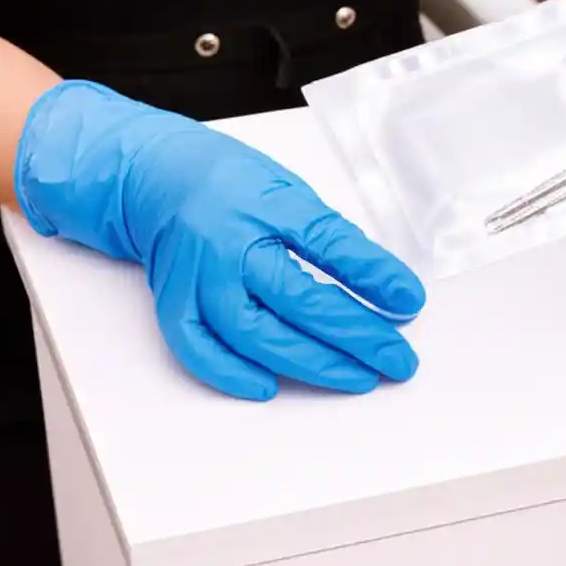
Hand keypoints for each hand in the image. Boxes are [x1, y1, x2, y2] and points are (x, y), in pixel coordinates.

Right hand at [14, 80, 425, 399]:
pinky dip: (231, 373)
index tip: (410, 303)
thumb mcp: (291, 194)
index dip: (374, 276)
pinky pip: (198, 348)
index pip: (329, 245)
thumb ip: (331, 238)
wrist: (155, 178)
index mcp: (267, 207)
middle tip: (397, 361)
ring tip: (357, 377)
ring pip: (255, 334)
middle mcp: (231, 244)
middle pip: (299, 301)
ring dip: (311, 363)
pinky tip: (268, 386)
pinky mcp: (173, 303)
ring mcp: (198, 277)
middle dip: (355, 336)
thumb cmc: (230, 184)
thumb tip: (385, 287)